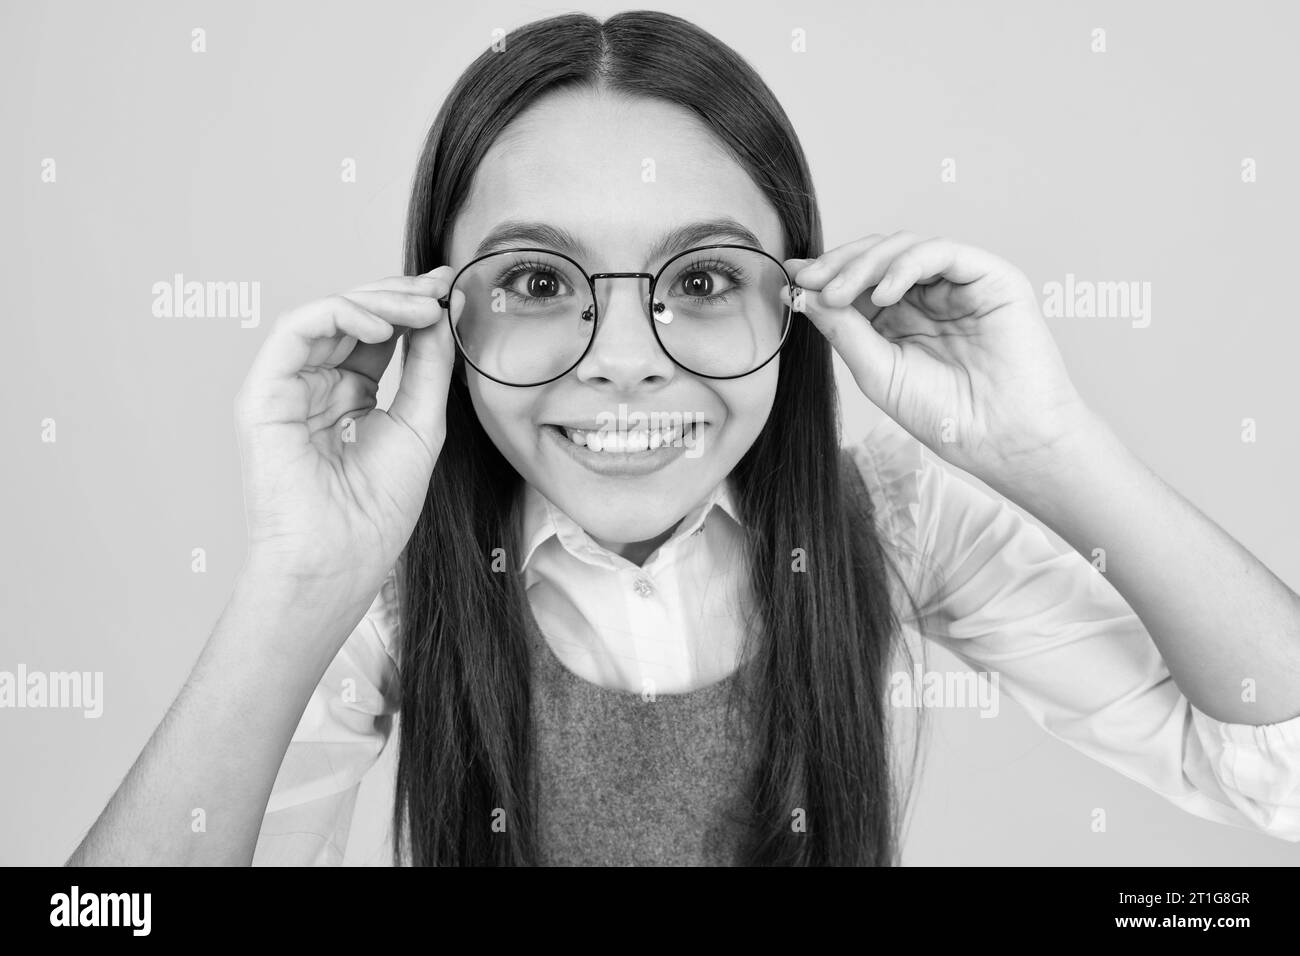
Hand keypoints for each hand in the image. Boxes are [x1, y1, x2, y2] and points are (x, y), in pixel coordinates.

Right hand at [233, 268, 460, 612]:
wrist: (341, 558)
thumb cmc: (378, 510)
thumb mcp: (421, 425)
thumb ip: (428, 368)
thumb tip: (440, 314)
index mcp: (349, 398)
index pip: (377, 336)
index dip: (411, 308)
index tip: (449, 288)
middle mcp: (315, 387)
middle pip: (353, 319)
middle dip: (398, 295)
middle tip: (438, 285)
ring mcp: (287, 387)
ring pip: (327, 316)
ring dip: (378, 302)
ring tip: (421, 308)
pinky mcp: (263, 392)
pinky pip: (296, 330)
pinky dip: (340, 316)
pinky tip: (383, 327)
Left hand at [786, 232, 1093, 483]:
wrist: (1003, 439)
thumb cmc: (946, 415)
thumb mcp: (877, 371)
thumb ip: (843, 330)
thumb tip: (802, 291)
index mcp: (900, 317)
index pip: (857, 280)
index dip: (825, 275)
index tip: (791, 279)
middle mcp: (928, 294)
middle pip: (876, 256)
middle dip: (839, 264)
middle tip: (811, 281)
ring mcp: (958, 283)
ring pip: (904, 247)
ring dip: (865, 264)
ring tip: (840, 293)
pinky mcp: (989, 276)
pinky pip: (941, 252)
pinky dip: (906, 266)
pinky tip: (884, 293)